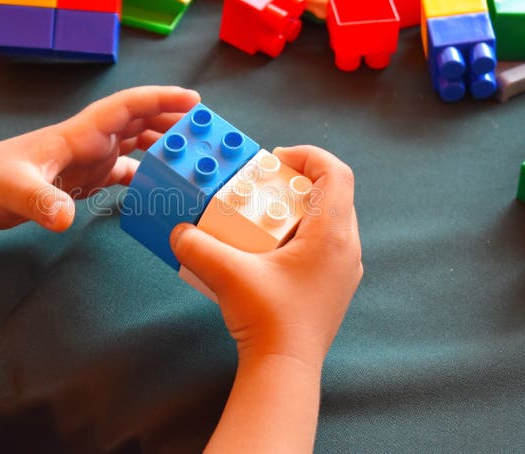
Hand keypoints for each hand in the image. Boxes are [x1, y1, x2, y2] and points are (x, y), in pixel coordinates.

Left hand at [0, 86, 200, 231]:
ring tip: (190, 156)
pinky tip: (157, 185)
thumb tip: (65, 219)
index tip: (195, 101)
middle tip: (205, 134)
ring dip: (160, 145)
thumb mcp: (15, 192)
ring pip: (133, 143)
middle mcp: (88, 140)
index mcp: (79, 133)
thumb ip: (41, 202)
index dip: (162, 100)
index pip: (128, 107)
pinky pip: (122, 169)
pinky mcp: (81, 177)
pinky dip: (143, 172)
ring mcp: (86, 158)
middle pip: (139, 122)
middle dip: (172, 123)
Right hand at [170, 145, 361, 368]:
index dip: (307, 155)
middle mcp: (346, 248)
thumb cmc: (267, 320)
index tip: (275, 160)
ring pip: (330, 220)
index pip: (336, 173)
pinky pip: (325, 244)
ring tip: (263, 216)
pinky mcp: (334, 287)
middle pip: (333, 194)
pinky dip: (301, 233)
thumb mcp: (226, 275)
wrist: (284, 370)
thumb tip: (178, 232)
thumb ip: (197, 246)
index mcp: (331, 235)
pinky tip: (269, 249)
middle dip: (297, 182)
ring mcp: (343, 270)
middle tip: (263, 187)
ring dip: (299, 208)